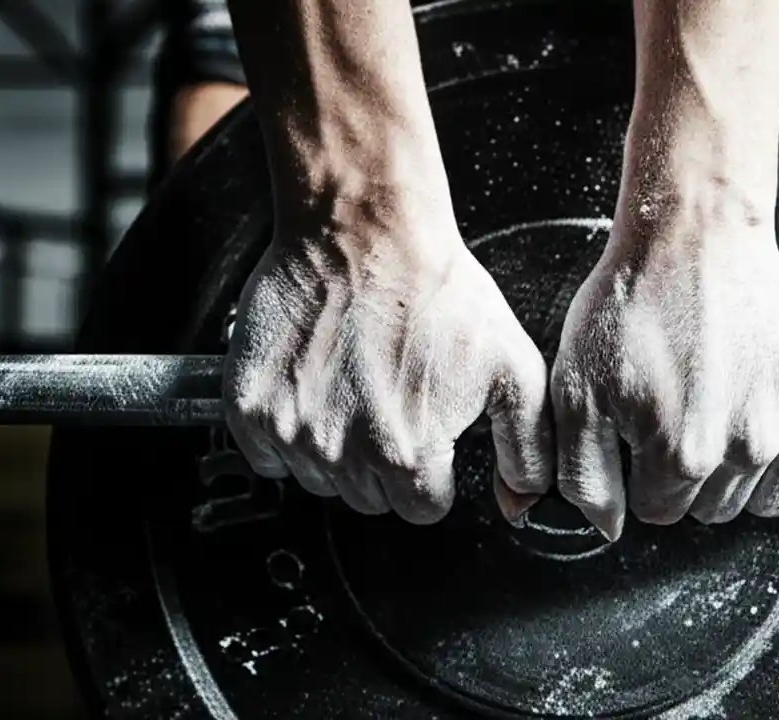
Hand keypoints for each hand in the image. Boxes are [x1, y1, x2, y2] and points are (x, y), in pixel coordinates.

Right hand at [223, 218, 552, 523]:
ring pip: (320, 479)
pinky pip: (267, 455)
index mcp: (408, 456)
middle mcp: (344, 455)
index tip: (428, 434)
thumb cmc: (438, 292)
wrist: (366, 233)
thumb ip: (527, 448)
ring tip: (357, 384)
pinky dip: (288, 430)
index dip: (432, 473)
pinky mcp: (250, 407)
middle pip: (370, 498)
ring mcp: (292, 433)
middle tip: (393, 399)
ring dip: (338, 447)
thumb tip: (521, 502)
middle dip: (386, 460)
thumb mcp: (515, 370)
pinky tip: (318, 386)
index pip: (422, 509)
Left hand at [551, 208, 778, 539]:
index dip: (644, 478)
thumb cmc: (637, 300)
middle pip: (715, 510)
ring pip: (768, 500)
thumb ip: (585, 473)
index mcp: (683, 453)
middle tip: (681, 418)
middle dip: (691, 477)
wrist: (695, 235)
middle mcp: (748, 445)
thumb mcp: (577, 389)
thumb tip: (607, 528)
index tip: (645, 438)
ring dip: (743, 473)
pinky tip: (770, 429)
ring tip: (722, 417)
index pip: (661, 513)